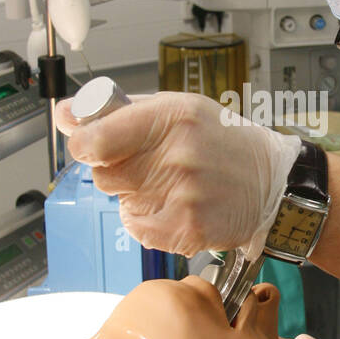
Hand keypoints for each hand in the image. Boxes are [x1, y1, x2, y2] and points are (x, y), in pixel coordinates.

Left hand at [55, 90, 299, 257]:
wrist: (273, 183)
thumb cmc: (223, 142)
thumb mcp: (179, 109)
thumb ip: (121, 113)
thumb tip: (66, 115)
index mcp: (171, 116)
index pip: (95, 139)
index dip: (83, 145)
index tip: (87, 146)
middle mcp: (176, 154)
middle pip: (104, 175)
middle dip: (116, 172)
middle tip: (146, 167)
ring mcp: (182, 193)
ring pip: (121, 202)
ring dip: (135, 197)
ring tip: (170, 186)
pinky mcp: (187, 227)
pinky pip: (137, 229)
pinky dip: (148, 222)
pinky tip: (174, 208)